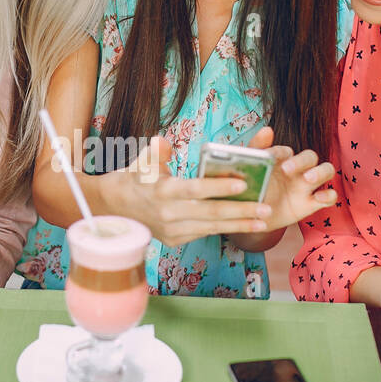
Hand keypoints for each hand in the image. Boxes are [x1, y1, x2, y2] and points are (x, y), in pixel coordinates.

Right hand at [107, 135, 269, 247]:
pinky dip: (224, 228)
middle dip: (241, 210)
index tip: (243, 183)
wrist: (114, 208)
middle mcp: (168, 213)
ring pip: (212, 227)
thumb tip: (163, 142)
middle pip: (211, 212)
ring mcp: (172, 230)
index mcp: (163, 190)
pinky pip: (204, 232)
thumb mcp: (142, 161)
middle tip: (266, 207)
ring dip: (240, 224)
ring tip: (263, 220)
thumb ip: (157, 151)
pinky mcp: (174, 240)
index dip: (220, 186)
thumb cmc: (135, 178)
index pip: (196, 189)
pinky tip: (244, 224)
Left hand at [246, 126, 337, 230]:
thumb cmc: (253, 191)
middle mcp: (298, 170)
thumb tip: (267, 129)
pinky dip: (329, 196)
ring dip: (320, 172)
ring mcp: (307, 186)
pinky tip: (319, 198)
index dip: (279, 152)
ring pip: (326, 170)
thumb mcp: (250, 171)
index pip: (286, 151)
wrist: (255, 219)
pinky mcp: (312, 203)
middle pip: (310, 156)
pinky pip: (330, 196)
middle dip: (302, 161)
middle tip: (287, 169)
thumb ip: (256, 149)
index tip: (269, 158)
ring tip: (308, 179)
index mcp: (282, 161)